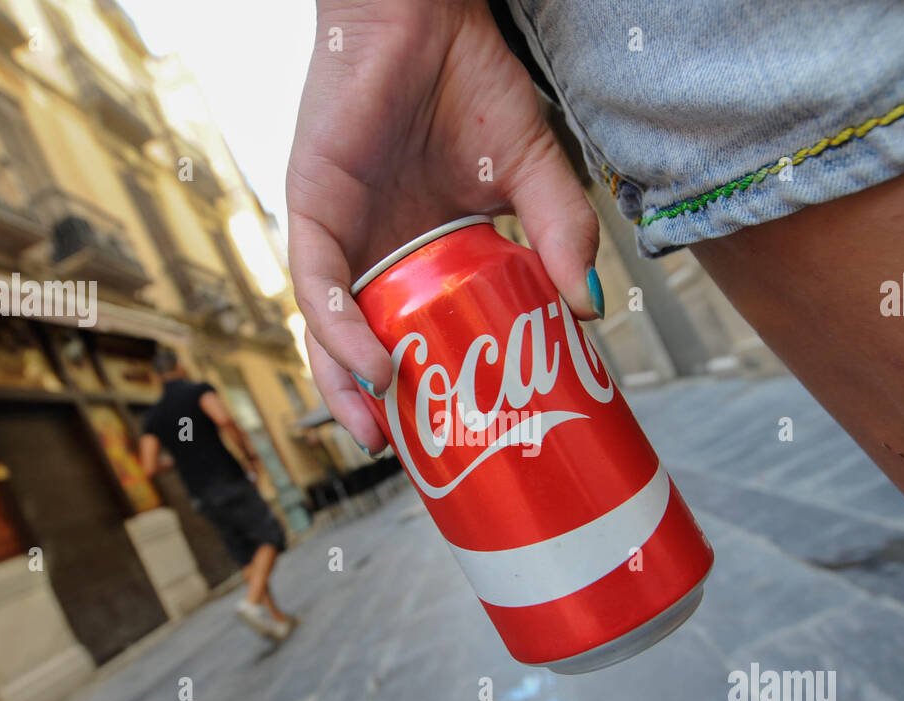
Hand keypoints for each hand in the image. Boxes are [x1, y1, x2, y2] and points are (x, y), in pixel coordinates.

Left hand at [287, 0, 600, 451]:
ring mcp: (339, 232)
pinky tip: (370, 363)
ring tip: (382, 430)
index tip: (457, 433)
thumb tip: (592, 310)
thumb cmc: (471, 80)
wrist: (428, 9)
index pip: (415, 335)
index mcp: (421, 253)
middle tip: (411, 453)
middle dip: (377, 407)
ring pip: (326, 329)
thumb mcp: (533, 172)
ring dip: (346, 385)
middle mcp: (373, 253)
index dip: (428, 387)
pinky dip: (337, 328)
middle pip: (362, 346)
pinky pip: (314, 281)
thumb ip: (562, 233)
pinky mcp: (311, 204)